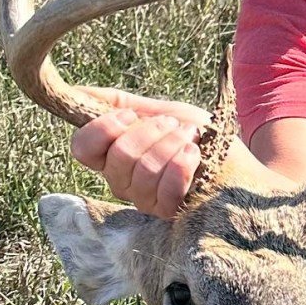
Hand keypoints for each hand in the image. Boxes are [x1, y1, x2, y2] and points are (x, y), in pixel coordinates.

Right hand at [70, 87, 209, 218]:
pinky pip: (166, 191)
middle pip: (118, 157)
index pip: (82, 148)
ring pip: (144, 171)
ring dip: (170, 146)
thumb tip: (76, 93)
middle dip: (151, 132)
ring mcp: (144, 200)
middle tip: (172, 125)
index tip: (131, 115)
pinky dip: (182, 165)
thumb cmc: (192, 133)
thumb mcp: (154, 109)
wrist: (230, 152)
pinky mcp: (169, 211)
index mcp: (111, 156)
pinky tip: (193, 153)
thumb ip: (116, 103)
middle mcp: (122, 181)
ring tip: (188, 138)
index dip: (103, 129)